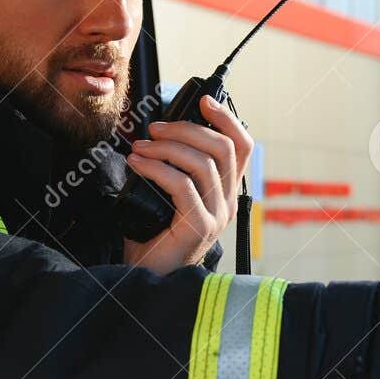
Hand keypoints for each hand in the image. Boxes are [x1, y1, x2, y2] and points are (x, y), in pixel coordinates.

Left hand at [122, 94, 252, 274]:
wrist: (146, 277)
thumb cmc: (152, 235)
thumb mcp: (167, 194)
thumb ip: (173, 167)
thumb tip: (159, 133)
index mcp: (224, 192)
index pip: (242, 147)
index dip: (227, 119)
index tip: (203, 102)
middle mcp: (227, 203)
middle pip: (222, 148)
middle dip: (186, 128)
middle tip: (154, 128)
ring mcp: (216, 216)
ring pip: (203, 164)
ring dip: (167, 147)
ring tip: (139, 147)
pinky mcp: (199, 227)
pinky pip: (183, 186)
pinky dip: (157, 168)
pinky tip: (137, 164)